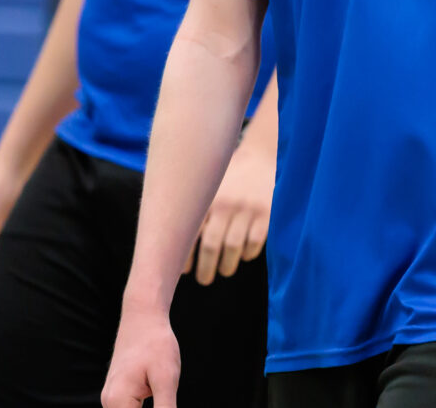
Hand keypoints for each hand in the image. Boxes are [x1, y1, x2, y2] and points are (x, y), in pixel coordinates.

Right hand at [102, 306, 180, 407]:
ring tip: (160, 392)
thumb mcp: (166, 379)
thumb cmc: (156, 343)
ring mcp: (111, 398)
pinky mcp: (118, 393)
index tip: (165, 403)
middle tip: (165, 398)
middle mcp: (109, 403)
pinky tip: (159, 398)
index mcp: (118, 402)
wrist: (143, 316)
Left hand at [183, 139, 273, 284]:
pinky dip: (247, 254)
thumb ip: (193, 206)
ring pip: (232, 248)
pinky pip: (253, 243)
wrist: (262, 155)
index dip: (185, 257)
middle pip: (211, 246)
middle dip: (205, 269)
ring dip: (226, 266)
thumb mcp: (209, 184)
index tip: (184, 270)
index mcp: (207, 198)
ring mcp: (247, 209)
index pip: (190, 234)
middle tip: (204, 279)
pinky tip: (243, 255)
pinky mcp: (266, 214)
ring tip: (224, 270)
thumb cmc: (229, 176)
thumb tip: (169, 242)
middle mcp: (226, 204)